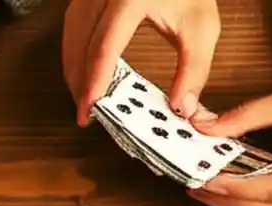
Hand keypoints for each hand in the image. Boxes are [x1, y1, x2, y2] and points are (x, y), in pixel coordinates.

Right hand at [62, 0, 219, 125]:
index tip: (90, 107)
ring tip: (84, 98)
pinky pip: (72, 30)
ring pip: (70, 40)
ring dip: (74, 72)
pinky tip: (83, 72)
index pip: (104, 48)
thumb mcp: (200, 26)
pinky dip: (75, 55)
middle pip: (80, 47)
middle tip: (86, 113)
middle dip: (80, 84)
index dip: (95, 80)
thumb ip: (194, 68)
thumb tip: (181, 106)